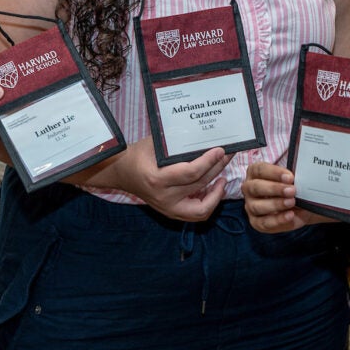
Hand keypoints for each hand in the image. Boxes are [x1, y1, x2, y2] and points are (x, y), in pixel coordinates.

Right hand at [97, 140, 229, 221]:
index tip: (220, 150)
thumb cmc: (138, 155)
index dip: (209, 161)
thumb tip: (204, 135)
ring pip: (202, 206)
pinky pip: (197, 213)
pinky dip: (209, 203)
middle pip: (199, 184)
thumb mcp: (154, 143)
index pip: (191, 172)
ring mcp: (168, 208)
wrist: (121, 173)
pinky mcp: (171, 213)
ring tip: (223, 177)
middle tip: (227, 155)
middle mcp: (164, 197)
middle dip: (217, 168)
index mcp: (157, 178)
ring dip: (217, 192)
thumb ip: (177, 142)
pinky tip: (213, 188)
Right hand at [242, 161, 329, 232]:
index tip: (290, 177)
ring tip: (292, 202)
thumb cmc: (291, 187)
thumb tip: (298, 173)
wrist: (301, 206)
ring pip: (257, 206)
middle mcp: (249, 189)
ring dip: (275, 204)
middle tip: (292, 190)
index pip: (259, 170)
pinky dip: (277, 220)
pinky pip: (264, 223)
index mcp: (255, 173)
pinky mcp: (256, 222)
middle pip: (255, 187)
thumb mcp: (292, 179)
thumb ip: (291, 175)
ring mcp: (251, 206)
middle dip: (274, 189)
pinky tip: (290, 215)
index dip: (274, 173)